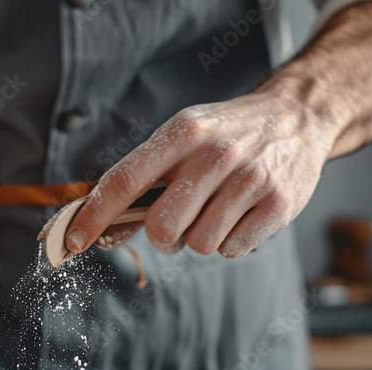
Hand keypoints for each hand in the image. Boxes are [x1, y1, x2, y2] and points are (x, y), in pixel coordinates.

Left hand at [66, 88, 337, 257]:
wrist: (298, 116)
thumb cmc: (226, 134)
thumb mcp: (182, 138)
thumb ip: (143, 181)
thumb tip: (98, 229)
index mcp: (183, 132)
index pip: (125, 180)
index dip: (94, 215)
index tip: (73, 241)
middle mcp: (215, 153)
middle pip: (161, 228)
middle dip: (162, 238)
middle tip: (177, 224)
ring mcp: (250, 179)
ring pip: (199, 245)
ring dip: (200, 238)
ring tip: (217, 210)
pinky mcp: (278, 205)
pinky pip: (231, 251)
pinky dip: (230, 242)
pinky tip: (241, 215)